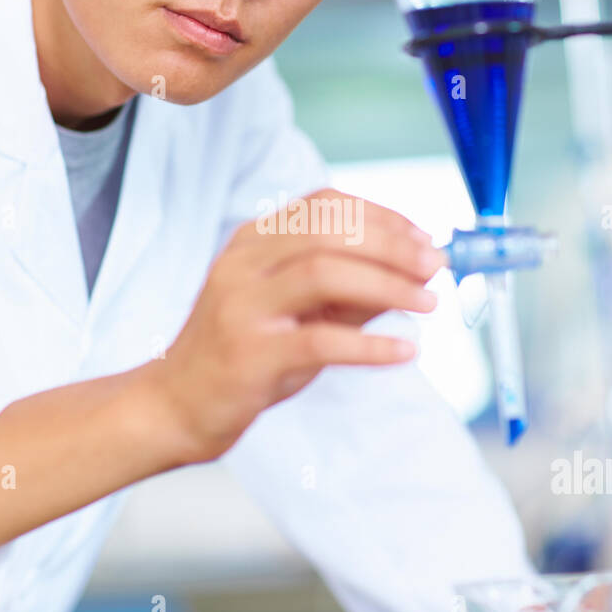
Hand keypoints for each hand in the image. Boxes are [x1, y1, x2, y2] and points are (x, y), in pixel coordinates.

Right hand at [141, 187, 446, 465]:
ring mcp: (243, 307)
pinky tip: (403, 352)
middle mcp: (244, 263)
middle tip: (434, 266)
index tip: (424, 239)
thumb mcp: (297, 311)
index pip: (326, 206)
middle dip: (392, 245)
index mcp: (254, 241)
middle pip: (329, 232)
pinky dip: (370, 345)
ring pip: (325, 273)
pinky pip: (320, 341)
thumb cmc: (242, 353)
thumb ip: (351, 290)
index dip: (383, 216)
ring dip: (387, 284)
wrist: (176, 405)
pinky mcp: (250, 354)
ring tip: (426, 302)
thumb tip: (417, 273)